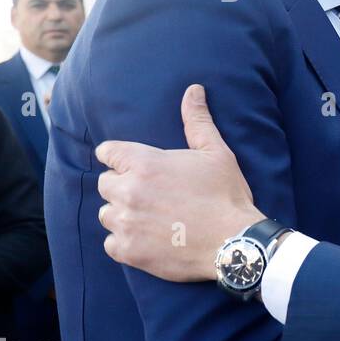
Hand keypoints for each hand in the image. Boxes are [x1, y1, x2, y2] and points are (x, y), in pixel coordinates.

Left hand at [96, 84, 262, 280]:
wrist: (234, 243)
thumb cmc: (226, 195)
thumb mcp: (216, 153)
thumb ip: (197, 121)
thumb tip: (194, 89)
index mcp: (143, 163)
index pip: (107, 152)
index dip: (122, 159)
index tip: (138, 168)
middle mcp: (127, 190)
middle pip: (105, 184)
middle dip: (124, 188)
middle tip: (153, 197)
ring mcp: (125, 222)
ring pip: (107, 214)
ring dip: (124, 215)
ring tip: (152, 220)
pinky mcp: (127, 250)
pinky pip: (111, 243)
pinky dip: (126, 243)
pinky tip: (150, 240)